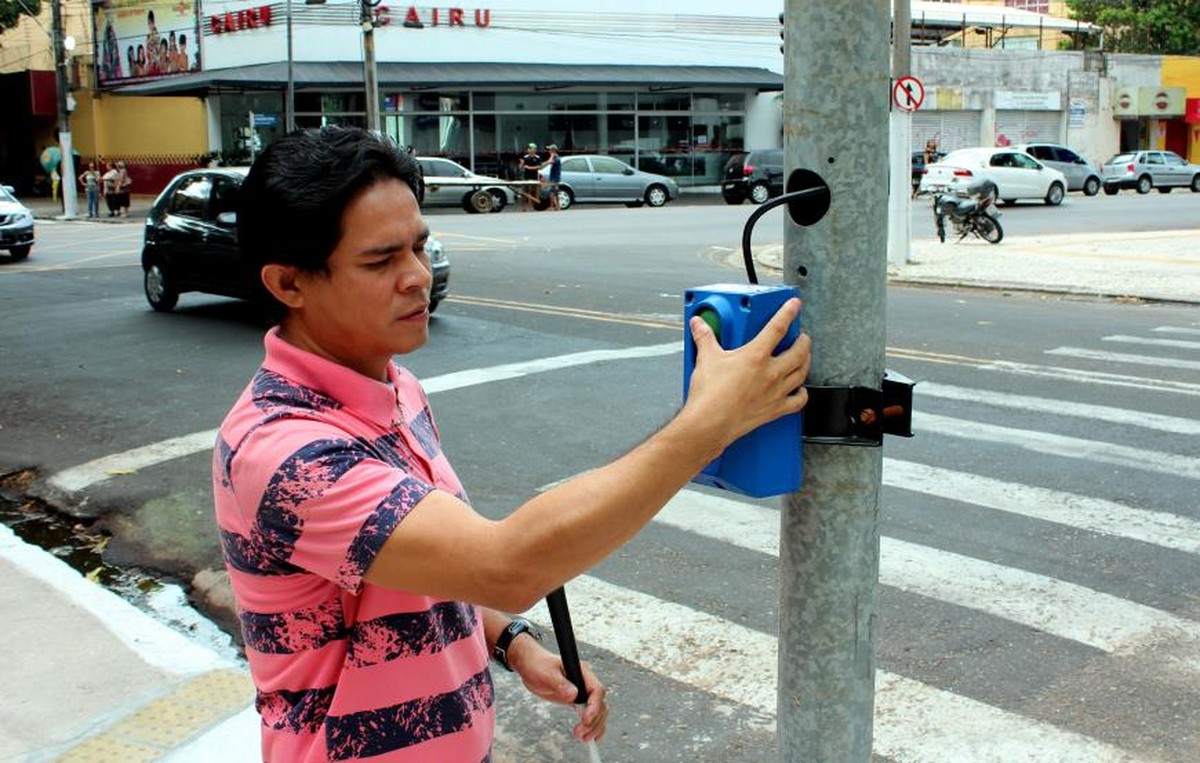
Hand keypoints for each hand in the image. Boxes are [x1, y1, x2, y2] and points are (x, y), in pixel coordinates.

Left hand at [508, 635, 607, 742]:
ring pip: (598, 711)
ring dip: (594, 726)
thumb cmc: (538, 665)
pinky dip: (593, 726)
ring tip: (583, 738)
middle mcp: (585, 682)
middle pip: (600, 703)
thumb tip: (574, 694)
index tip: (586, 719)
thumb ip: (559, 683)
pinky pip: (591, 714)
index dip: (594, 706)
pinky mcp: (577, 700)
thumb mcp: (545, 673)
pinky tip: (591, 737)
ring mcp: (582, 692)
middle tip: (581, 733)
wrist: (531, 665)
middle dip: (593, 721)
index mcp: (582, 672)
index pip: (596, 689)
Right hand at [686, 297, 811, 445]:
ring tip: (804, 356)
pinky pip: (798, 401)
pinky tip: (800, 389)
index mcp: (756, 356)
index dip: (788, 312)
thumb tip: (699, 325)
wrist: (710, 423)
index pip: (778, 327)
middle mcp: (771, 373)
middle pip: (799, 351)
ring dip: (806, 362)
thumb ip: (705, 337)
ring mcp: (776, 392)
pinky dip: (802, 393)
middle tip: (801, 336)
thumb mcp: (706, 359)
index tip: (794, 305)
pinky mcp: (775, 409)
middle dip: (803, 341)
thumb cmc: (709, 395)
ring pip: (802, 373)